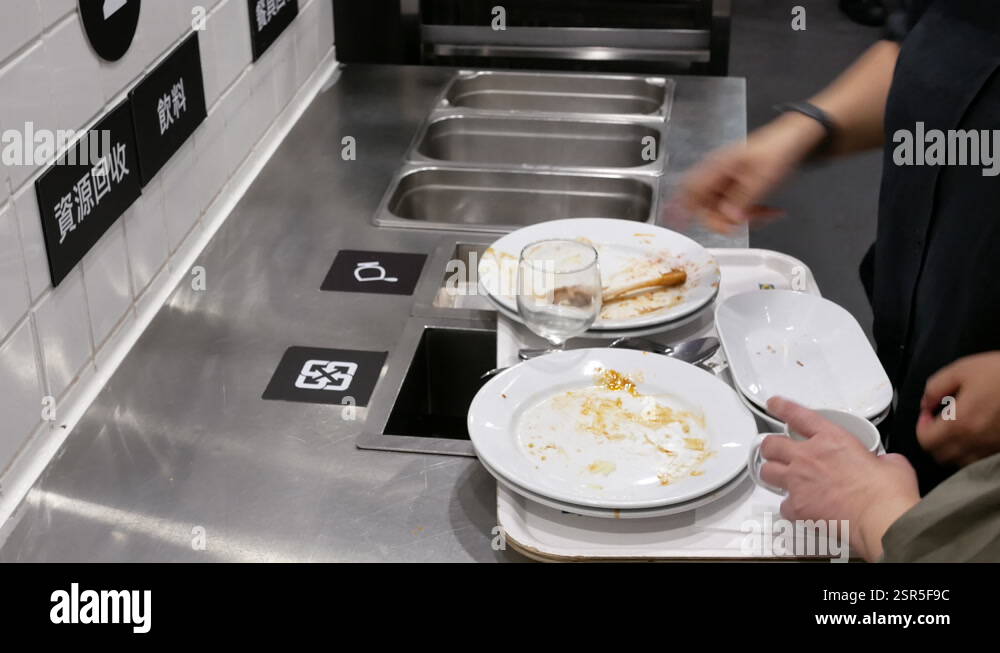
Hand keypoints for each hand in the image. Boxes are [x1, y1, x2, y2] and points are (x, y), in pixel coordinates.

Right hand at [676, 113, 825, 233]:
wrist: (798, 138)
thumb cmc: (779, 149)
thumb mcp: (763, 176)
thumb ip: (744, 199)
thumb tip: (729, 218)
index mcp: (717, 167)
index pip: (691, 190)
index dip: (680, 207)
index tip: (678, 223)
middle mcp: (717, 175)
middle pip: (705, 207)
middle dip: (725, 219)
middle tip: (747, 221)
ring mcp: (728, 182)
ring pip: (723, 211)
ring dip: (743, 219)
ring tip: (767, 214)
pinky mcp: (739, 188)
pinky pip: (737, 208)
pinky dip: (752, 214)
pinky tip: (770, 212)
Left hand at [761, 397, 919, 560]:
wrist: (881, 519)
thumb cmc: (887, 493)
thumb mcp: (891, 462)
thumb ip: (879, 458)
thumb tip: (884, 463)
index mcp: (832, 440)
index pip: (798, 415)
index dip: (782, 407)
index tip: (775, 403)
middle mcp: (809, 456)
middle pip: (772, 444)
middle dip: (772, 447)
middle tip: (777, 451)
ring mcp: (799, 481)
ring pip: (767, 472)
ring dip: (773, 474)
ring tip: (781, 478)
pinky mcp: (798, 506)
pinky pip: (783, 505)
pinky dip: (789, 507)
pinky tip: (800, 509)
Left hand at [917, 352, 999, 465]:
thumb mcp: (961, 370)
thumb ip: (935, 388)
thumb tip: (926, 405)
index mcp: (960, 423)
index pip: (926, 441)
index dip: (922, 426)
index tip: (929, 413)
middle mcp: (975, 442)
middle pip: (941, 456)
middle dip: (935, 439)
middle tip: (941, 420)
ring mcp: (992, 449)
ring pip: (962, 462)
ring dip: (954, 448)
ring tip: (960, 426)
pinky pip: (981, 459)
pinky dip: (973, 450)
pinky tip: (978, 432)